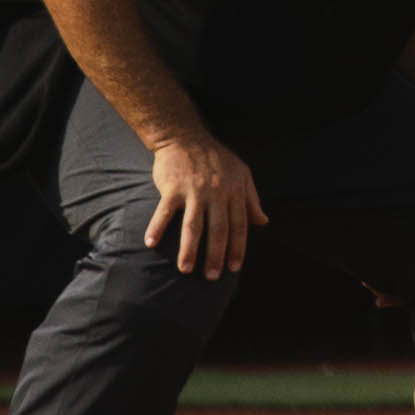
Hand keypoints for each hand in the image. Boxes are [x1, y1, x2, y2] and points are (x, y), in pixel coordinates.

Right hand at [144, 131, 267, 280]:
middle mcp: (216, 193)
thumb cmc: (216, 158)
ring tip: (186, 270)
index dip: (237, 247)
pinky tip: (151, 244)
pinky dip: (157, 227)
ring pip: (193, 225)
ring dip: (189, 249)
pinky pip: (164, 211)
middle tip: (212, 277)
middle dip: (216, 255)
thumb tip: (263, 222)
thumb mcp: (242, 174)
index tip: (233, 268)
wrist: (186, 137)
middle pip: (218, 230)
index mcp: (234, 191)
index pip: (239, 225)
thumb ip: (252, 200)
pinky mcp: (173, 187)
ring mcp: (194, 190)